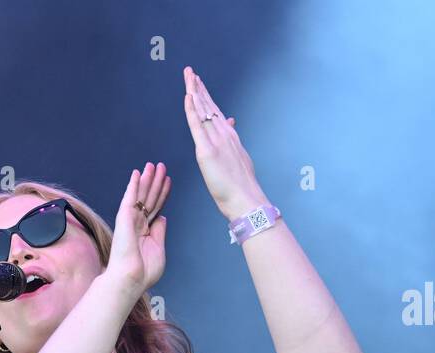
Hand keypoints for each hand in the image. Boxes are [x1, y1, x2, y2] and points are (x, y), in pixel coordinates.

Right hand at [104, 162, 169, 295]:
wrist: (130, 278)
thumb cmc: (143, 271)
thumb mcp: (159, 249)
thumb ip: (160, 232)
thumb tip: (162, 217)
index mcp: (146, 232)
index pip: (156, 207)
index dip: (163, 193)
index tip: (168, 181)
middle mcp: (138, 224)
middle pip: (149, 198)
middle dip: (156, 182)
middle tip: (162, 166)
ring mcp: (130, 220)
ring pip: (141, 195)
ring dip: (147, 179)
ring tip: (153, 165)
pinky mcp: (124, 218)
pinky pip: (130, 198)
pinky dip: (134, 185)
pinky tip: (137, 173)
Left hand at [182, 66, 266, 220]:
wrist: (246, 199)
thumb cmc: (241, 186)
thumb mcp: (238, 160)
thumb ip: (232, 143)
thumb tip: (231, 126)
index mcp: (230, 137)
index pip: (215, 112)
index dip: (206, 97)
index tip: (199, 84)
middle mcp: (224, 134)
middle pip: (209, 106)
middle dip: (199, 87)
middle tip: (190, 72)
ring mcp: (216, 140)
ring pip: (203, 110)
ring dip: (195, 91)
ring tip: (188, 76)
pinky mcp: (207, 150)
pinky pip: (197, 125)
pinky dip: (192, 109)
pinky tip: (189, 96)